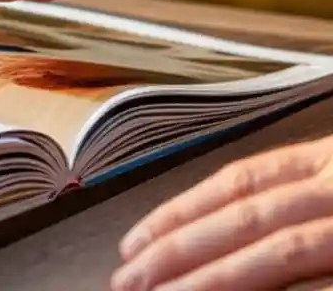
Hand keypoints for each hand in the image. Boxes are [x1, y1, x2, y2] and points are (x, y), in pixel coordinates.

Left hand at [112, 135, 332, 290]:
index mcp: (327, 161)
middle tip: (127, 280)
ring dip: (213, 278)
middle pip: (244, 216)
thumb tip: (209, 235)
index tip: (132, 244)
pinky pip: (325, 285)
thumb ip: (291, 202)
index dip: (179, 213)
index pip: (237, 183)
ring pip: (280, 250)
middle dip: (178, 250)